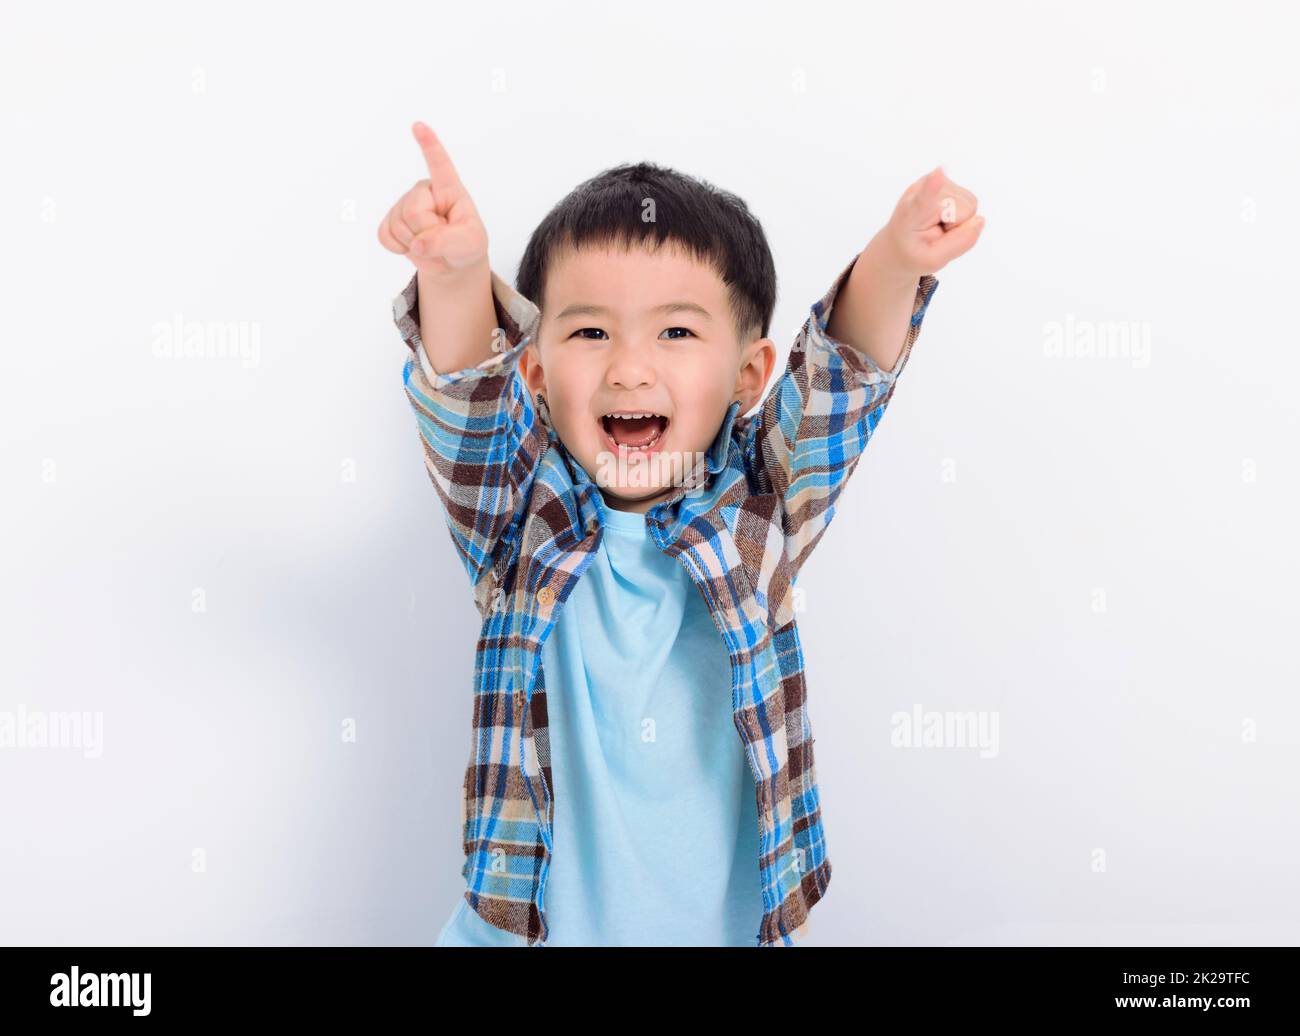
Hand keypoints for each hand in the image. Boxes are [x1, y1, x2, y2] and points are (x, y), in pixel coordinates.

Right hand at [377, 121, 488, 277]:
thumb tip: (417, 244)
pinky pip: (385, 235)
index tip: (418, 125)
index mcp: (448, 189)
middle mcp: (423, 192)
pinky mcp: (390, 221)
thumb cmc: (465, 245)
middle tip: (442, 238)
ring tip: (430, 243)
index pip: (439, 164)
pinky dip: (398, 247)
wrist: (451, 264)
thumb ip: (446, 241)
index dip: (429, 145)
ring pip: (399, 225)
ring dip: (416, 244)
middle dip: (427, 233)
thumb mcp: (468, 244)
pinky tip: (411, 246)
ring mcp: (404, 204)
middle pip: (413, 212)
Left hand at [871, 166, 984, 277]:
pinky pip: (970, 201)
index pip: (924, 198)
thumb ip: (958, 244)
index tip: (939, 172)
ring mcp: (934, 180)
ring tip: (937, 226)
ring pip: (971, 205)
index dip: (933, 185)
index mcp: (911, 214)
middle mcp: (922, 190)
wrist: (899, 244)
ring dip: (958, 221)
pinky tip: (942, 217)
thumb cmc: (913, 253)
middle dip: (957, 228)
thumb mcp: (932, 262)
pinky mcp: (945, 180)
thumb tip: (979, 220)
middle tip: (936, 234)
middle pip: (965, 211)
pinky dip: (960, 214)